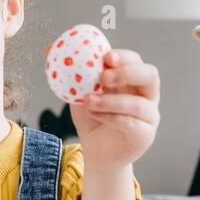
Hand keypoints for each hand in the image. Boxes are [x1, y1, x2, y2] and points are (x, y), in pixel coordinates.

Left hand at [71, 49, 159, 165]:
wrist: (95, 151)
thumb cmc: (91, 118)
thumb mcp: (78, 92)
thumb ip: (70, 72)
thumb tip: (49, 48)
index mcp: (132, 79)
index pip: (136, 61)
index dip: (124, 57)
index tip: (106, 57)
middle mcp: (146, 95)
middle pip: (150, 76)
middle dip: (127, 73)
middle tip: (103, 77)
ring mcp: (149, 116)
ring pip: (139, 104)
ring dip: (111, 101)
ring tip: (88, 101)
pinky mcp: (144, 135)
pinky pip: (131, 123)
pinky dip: (110, 117)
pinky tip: (93, 113)